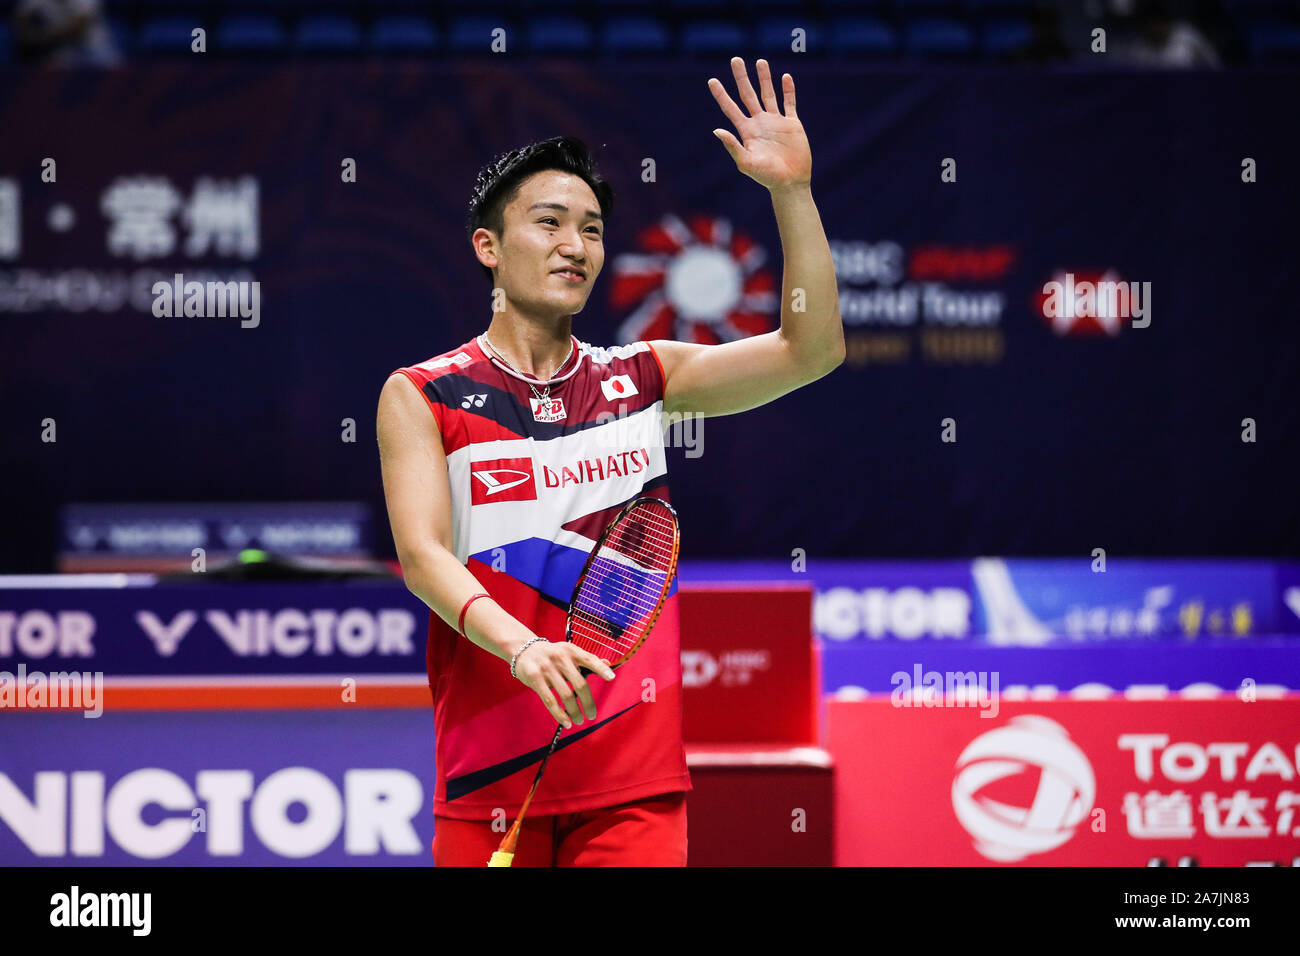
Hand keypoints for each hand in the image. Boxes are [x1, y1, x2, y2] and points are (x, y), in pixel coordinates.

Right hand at [513, 639, 615, 728]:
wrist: (523, 649)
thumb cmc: (552, 654)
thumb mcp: (568, 652)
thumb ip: (587, 659)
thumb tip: (608, 664)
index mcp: (571, 651)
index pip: (589, 659)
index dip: (601, 669)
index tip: (611, 678)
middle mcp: (560, 658)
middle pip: (580, 684)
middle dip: (588, 703)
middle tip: (592, 715)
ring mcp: (547, 668)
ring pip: (566, 696)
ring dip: (575, 712)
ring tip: (579, 720)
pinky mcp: (535, 678)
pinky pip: (550, 700)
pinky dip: (559, 714)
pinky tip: (566, 722)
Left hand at [707, 57, 810, 191]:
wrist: (790, 182)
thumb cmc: (766, 176)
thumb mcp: (746, 162)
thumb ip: (732, 145)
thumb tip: (716, 130)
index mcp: (746, 131)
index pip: (730, 108)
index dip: (721, 94)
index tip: (711, 80)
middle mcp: (759, 123)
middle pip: (748, 95)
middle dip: (742, 78)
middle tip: (735, 59)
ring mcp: (776, 122)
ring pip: (769, 94)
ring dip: (765, 78)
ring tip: (760, 61)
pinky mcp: (792, 124)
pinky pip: (789, 103)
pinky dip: (788, 90)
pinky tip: (785, 77)